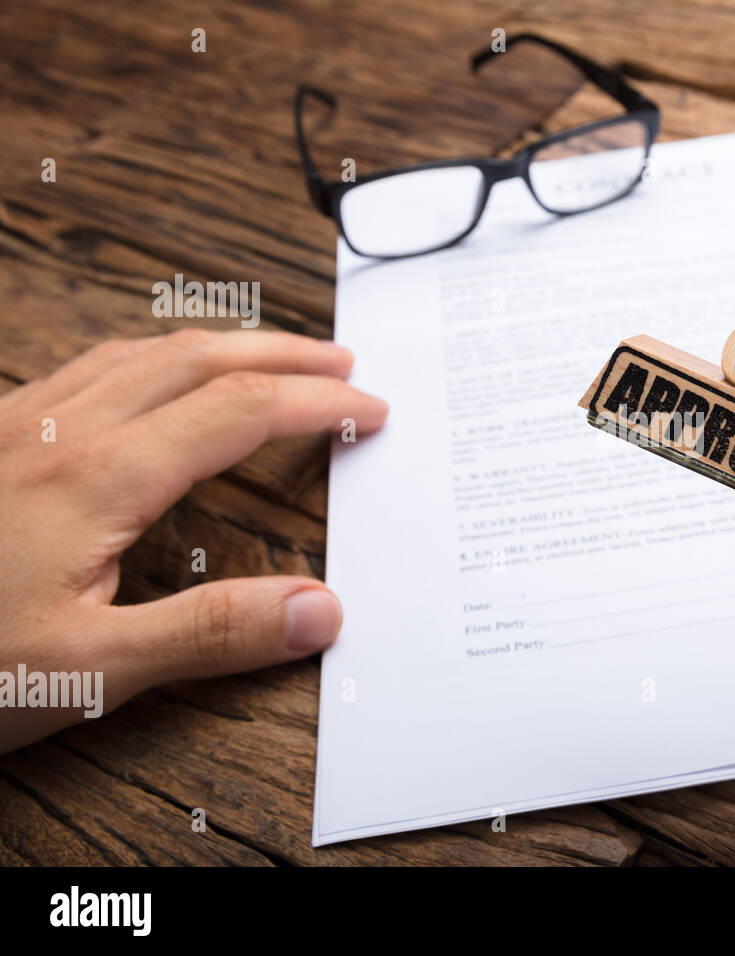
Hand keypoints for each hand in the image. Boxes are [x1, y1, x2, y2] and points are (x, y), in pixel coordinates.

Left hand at [0, 329, 387, 752]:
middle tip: (344, 362)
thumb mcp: (85, 672)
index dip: (316, 403)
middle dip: (283, 352)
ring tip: (270, 355)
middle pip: (197, 358)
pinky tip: (153, 379)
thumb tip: (321, 609)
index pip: (238, 411)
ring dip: (220, 344)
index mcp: (98, 477)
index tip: (370, 409)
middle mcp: (60, 431)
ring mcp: (16, 426)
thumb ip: (210, 635)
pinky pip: (87, 367)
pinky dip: (153, 356)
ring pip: (138, 350)